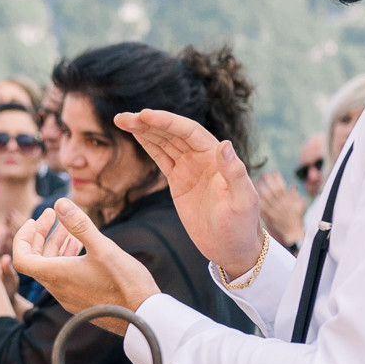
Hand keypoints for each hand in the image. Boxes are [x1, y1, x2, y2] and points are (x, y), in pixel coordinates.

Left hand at [7, 200, 158, 332]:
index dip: (22, 237)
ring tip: (67, 225)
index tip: (34, 220)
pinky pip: (63, 275)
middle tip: (51, 214)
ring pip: (51, 266)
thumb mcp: (103, 248)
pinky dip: (65, 257)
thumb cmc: (124, 282)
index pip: (21, 258)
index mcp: (56, 275)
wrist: (142, 315)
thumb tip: (59, 202)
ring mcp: (67, 296)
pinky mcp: (79, 300)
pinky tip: (79, 245)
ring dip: (55, 244)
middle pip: (35, 259)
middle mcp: (57, 288)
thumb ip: (79, 225)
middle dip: (40, 234)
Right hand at [115, 109, 263, 277]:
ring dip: (143, 130)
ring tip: (122, 120)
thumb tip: (224, 145)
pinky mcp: (178, 181)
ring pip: (164, 142)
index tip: (144, 116)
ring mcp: (189, 169)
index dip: (166, 122)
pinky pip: (161, 158)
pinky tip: (134, 135)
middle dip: (148, 123)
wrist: (232, 248)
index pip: (189, 132)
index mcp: (216, 158)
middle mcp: (203, 158)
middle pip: (172, 133)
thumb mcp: (242, 201)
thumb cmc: (242, 226)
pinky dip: (147, 145)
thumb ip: (236, 173)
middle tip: (123, 118)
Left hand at [254, 171, 305, 248]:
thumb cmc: (296, 220)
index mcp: (289, 202)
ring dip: (261, 189)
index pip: (283, 188)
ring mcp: (273, 212)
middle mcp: (280, 206)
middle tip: (262, 174)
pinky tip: (251, 196)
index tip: (273, 172)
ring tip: (256, 182)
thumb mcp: (300, 207)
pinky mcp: (267, 218)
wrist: (291, 234)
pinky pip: (261, 208)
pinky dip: (257, 201)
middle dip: (268, 182)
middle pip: (273, 191)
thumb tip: (293, 187)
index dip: (278, 179)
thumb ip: (295, 197)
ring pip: (266, 199)